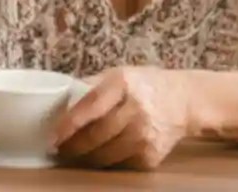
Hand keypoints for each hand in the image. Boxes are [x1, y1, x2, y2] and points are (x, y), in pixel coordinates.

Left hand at [52, 67, 192, 170]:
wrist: (185, 101)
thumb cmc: (144, 85)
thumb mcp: (118, 74)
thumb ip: (90, 86)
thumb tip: (58, 101)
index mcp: (123, 84)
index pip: (91, 106)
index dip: (69, 123)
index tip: (53, 134)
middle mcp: (136, 110)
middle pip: (96, 134)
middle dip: (72, 145)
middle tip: (57, 148)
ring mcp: (146, 135)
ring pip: (105, 154)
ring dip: (85, 157)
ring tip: (72, 153)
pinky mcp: (152, 155)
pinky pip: (119, 163)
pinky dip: (105, 161)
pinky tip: (97, 156)